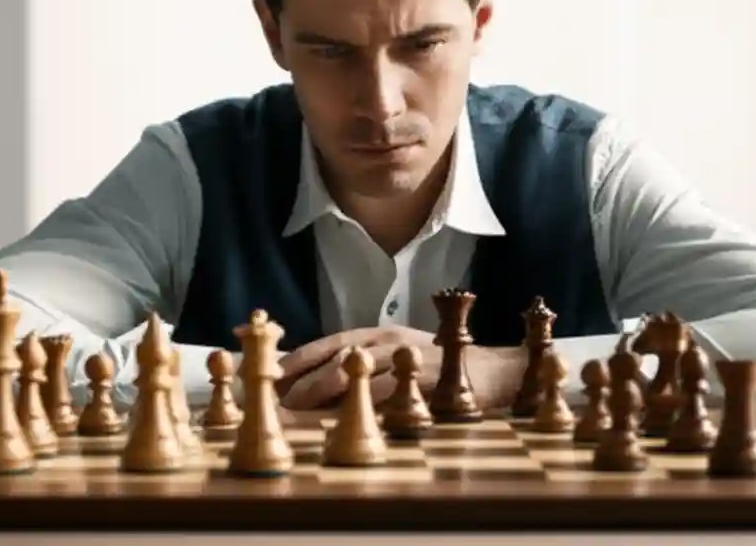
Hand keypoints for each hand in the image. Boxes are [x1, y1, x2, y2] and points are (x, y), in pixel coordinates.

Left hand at [276, 326, 526, 410]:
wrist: (490, 370)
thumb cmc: (436, 366)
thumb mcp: (395, 355)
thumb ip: (362, 366)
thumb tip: (316, 386)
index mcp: (375, 335)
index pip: (324, 344)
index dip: (294, 357)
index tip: (265, 369)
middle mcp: (385, 343)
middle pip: (331, 361)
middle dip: (299, 382)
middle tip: (272, 400)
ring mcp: (403, 359)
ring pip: (352, 375)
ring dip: (319, 396)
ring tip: (294, 413)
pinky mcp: (420, 379)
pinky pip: (384, 393)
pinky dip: (360, 406)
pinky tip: (341, 419)